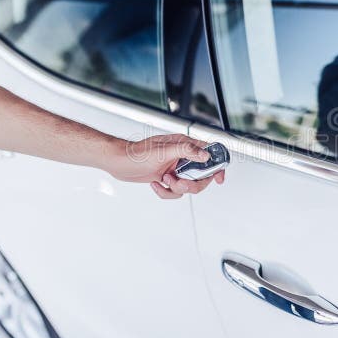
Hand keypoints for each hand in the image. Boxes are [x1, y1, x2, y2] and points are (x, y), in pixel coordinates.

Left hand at [103, 134, 224, 198]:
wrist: (118, 162)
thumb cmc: (137, 153)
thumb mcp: (164, 151)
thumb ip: (187, 151)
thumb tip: (205, 154)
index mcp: (185, 145)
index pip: (210, 152)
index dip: (218, 164)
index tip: (218, 177)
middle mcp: (182, 156)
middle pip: (201, 175)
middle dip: (191, 183)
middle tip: (178, 183)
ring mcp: (175, 168)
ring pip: (188, 185)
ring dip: (176, 188)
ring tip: (164, 181)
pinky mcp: (167, 177)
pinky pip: (175, 191)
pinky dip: (166, 192)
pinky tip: (156, 184)